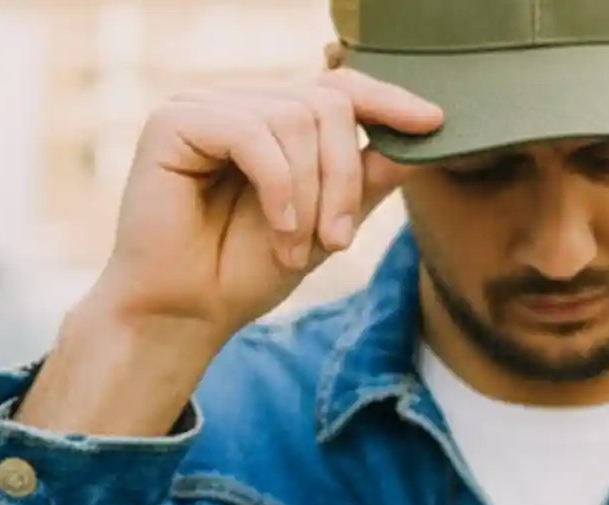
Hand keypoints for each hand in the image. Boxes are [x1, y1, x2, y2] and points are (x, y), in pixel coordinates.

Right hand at [90, 67, 442, 350]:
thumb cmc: (247, 270)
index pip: (340, 87)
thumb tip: (424, 141)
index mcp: (274, 118)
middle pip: (328, 104)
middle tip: (339, 241)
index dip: (389, 101)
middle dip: (345, 177)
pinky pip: (253, 134)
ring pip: (296, 119)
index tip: (434, 124)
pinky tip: (278, 229)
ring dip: (311, 194)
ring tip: (297, 247)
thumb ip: (367, 180)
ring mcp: (204, 106)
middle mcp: (240, 102)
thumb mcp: (327, 224)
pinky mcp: (174, 122)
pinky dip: (279, 187)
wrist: (186, 313)